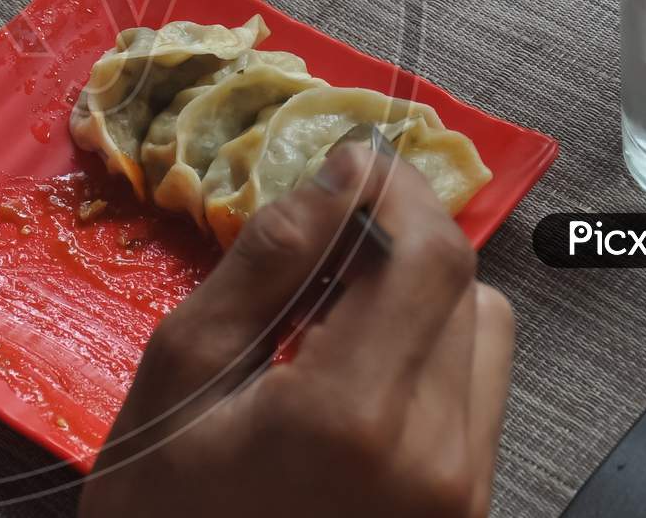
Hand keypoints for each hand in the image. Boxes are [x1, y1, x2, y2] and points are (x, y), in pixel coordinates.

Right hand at [79, 128, 513, 517]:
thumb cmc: (161, 497)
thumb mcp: (183, 367)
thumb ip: (269, 263)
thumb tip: (341, 172)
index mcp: (352, 416)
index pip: (430, 259)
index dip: (399, 190)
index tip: (350, 163)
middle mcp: (435, 457)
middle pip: (466, 287)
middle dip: (399, 244)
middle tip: (320, 246)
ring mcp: (461, 492)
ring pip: (484, 334)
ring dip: (420, 300)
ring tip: (332, 321)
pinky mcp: (467, 508)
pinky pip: (475, 392)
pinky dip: (425, 355)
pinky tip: (352, 373)